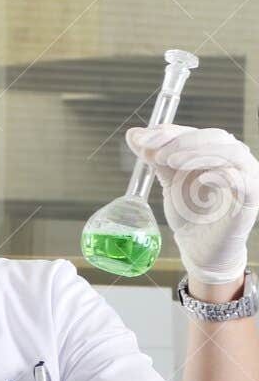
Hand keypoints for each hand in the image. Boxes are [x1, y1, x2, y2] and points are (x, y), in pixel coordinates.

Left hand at [128, 124, 258, 286]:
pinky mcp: (249, 201)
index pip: (198, 132)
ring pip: (233, 153)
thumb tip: (133, 134)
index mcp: (216, 153)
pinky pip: (244, 182)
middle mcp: (234, 162)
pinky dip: (224, 175)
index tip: (143, 138)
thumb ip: (156, 158)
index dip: (171, 131)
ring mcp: (245, 179)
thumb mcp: (169, 181)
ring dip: (200, 153)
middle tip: (156, 152)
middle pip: (217, 137)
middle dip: (183, 140)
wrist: (199, 249)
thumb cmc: (190, 213)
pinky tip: (202, 178)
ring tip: (170, 161)